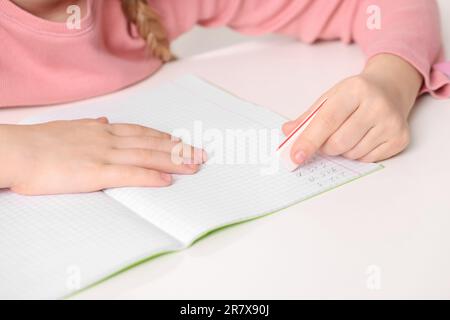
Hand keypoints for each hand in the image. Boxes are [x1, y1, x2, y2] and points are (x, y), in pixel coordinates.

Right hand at [0, 118, 205, 194]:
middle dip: (179, 149)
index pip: (141, 132)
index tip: (180, 140)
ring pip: (148, 156)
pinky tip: (168, 180)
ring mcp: (104, 154)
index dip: (164, 137)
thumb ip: (90, 126)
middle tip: (200, 153)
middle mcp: (108, 139)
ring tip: (194, 165)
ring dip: (174, 161)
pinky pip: (130, 174)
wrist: (17, 150)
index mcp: (102, 130)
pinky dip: (151, 176)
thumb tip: (104, 121)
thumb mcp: (68, 127)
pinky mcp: (96, 172)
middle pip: (152, 143)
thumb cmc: (38, 141)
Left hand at [282, 54, 422, 163]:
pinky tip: (363, 137)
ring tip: (350, 132)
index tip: (295, 156)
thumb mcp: (330, 98)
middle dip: (325, 147)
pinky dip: (358, 154)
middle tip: (326, 139)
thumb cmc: (355, 95)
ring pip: (352, 154)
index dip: (308, 140)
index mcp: (354, 90)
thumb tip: (287, 132)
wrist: (390, 89)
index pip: (327, 120)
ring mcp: (391, 122)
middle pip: (338, 143)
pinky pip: (367, 160)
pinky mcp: (400, 138)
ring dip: (343, 150)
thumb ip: (307, 117)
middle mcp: (377, 104)